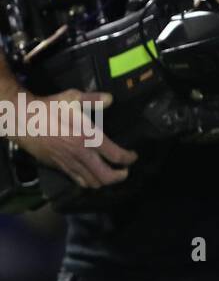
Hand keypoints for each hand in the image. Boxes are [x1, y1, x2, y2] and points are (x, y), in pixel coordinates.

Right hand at [11, 89, 137, 189]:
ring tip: (111, 174)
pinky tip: (91, 175)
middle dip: (119, 176)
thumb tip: (111, 99)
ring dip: (104, 181)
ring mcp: (68, 163)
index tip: (134, 156)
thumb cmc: (49, 108)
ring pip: (91, 182)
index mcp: (87, 138)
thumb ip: (93, 99)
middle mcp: (80, 154)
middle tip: (125, 171)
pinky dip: (88, 181)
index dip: (128, 158)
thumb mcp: (72, 98)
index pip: (115, 155)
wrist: (22, 121)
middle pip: (105, 177)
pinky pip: (76, 180)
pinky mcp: (58, 166)